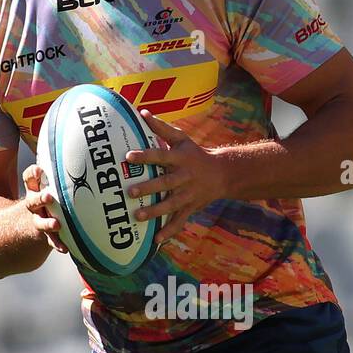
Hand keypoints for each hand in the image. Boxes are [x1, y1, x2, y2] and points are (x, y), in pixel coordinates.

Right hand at [22, 164, 68, 253]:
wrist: (37, 222)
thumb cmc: (54, 197)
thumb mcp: (53, 183)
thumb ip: (67, 172)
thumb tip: (94, 151)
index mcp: (36, 189)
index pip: (30, 178)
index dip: (33, 174)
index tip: (39, 171)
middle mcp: (34, 204)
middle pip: (32, 200)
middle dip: (40, 198)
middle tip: (49, 196)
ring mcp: (39, 219)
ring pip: (39, 222)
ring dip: (47, 223)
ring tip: (56, 224)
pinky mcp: (46, 235)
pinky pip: (51, 240)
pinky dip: (57, 244)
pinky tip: (65, 249)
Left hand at [125, 110, 223, 245]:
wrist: (223, 173)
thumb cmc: (195, 153)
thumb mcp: (182, 139)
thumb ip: (161, 128)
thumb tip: (142, 112)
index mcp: (180, 159)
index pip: (161, 156)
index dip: (145, 156)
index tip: (129, 157)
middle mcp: (184, 177)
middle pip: (165, 183)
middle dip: (148, 188)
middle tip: (129, 192)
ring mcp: (188, 194)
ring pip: (171, 204)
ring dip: (155, 211)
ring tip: (137, 216)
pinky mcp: (191, 207)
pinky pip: (180, 221)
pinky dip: (169, 231)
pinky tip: (156, 240)